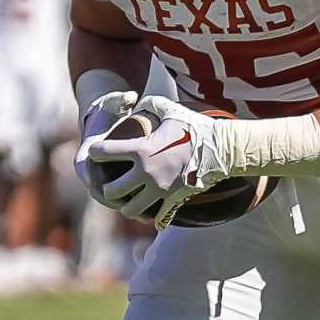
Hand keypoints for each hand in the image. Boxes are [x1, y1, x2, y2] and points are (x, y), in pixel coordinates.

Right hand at [73, 87, 137, 202]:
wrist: (100, 119)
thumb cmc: (108, 112)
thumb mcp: (113, 104)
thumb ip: (120, 100)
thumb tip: (130, 95)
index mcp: (84, 156)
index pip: (88, 175)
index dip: (100, 185)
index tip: (116, 190)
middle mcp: (86, 170)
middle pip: (97, 193)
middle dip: (114, 201)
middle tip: (132, 205)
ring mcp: (94, 178)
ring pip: (106, 199)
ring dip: (122, 206)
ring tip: (140, 212)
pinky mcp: (104, 182)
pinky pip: (114, 198)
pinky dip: (126, 204)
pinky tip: (142, 208)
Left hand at [81, 95, 227, 225]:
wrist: (223, 149)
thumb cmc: (196, 128)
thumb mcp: (170, 110)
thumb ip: (150, 104)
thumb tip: (137, 101)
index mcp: (141, 150)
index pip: (103, 153)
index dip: (95, 152)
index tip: (96, 153)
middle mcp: (146, 173)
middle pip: (111, 190)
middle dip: (107, 188)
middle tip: (110, 184)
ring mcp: (160, 190)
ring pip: (130, 210)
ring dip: (126, 206)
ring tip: (129, 200)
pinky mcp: (174, 201)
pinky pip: (157, 217)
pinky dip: (152, 217)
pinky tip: (150, 214)